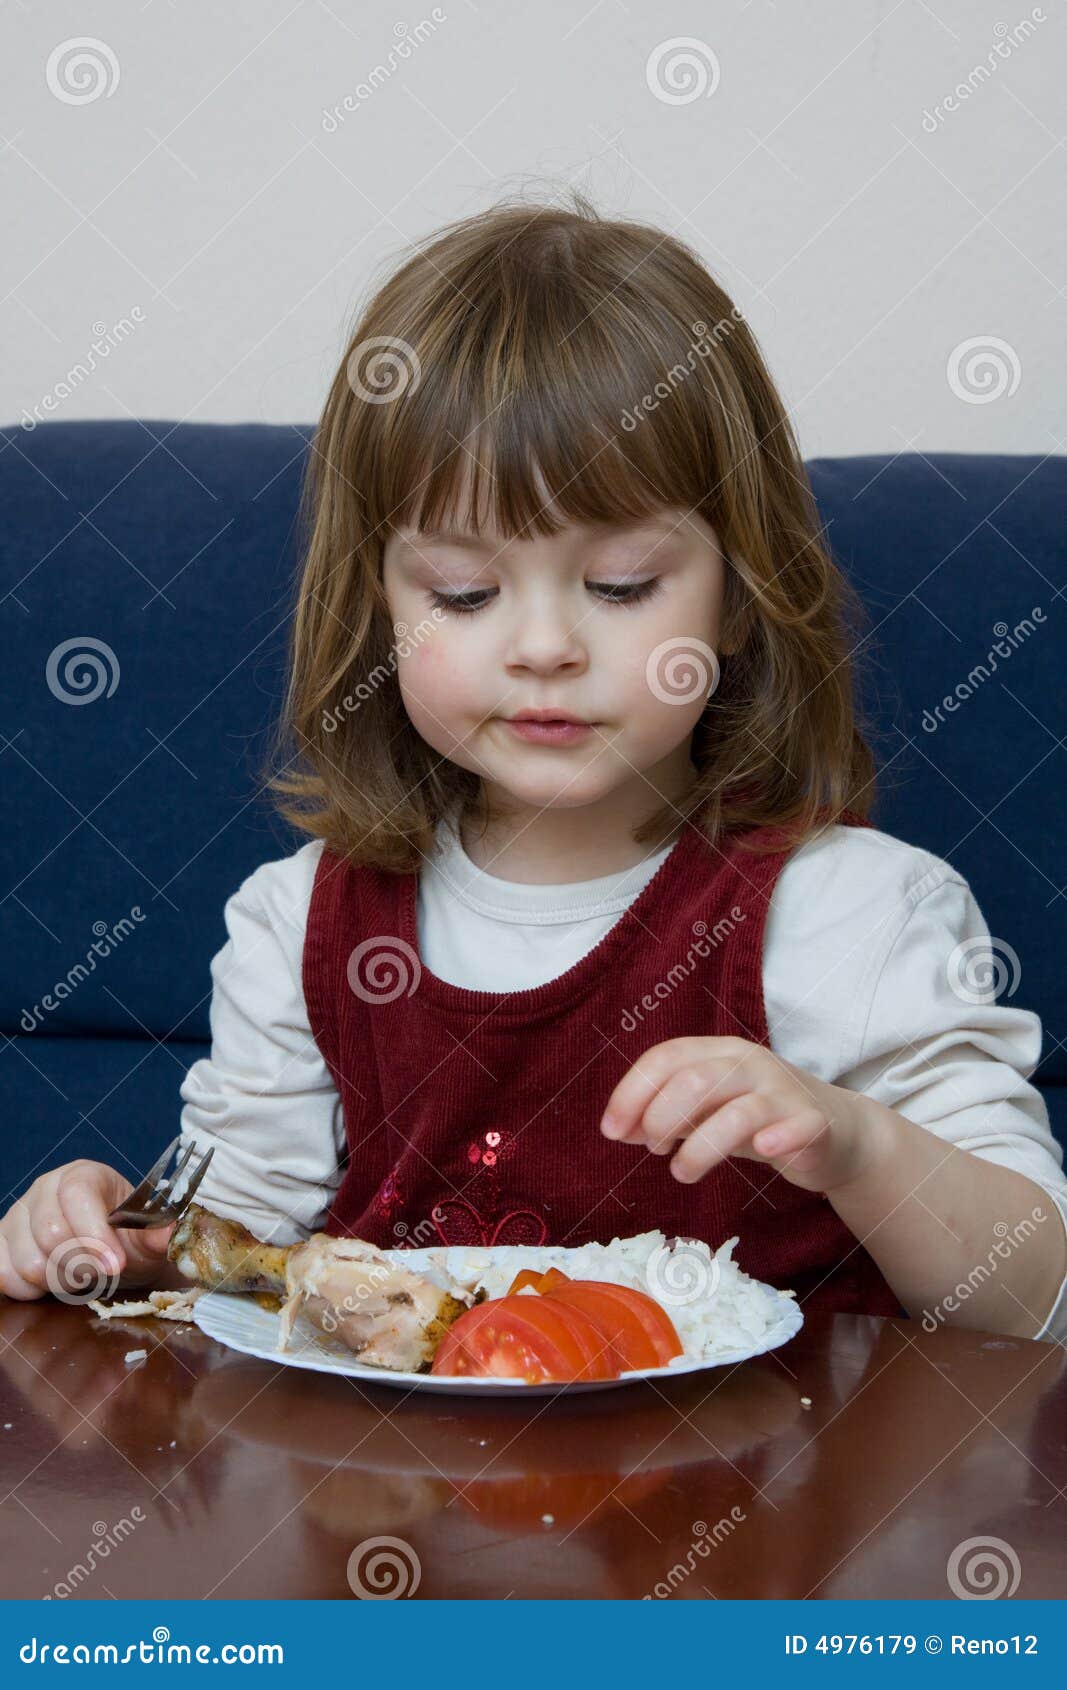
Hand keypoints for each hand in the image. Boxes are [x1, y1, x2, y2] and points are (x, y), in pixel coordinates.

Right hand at [0, 1160, 176, 1300]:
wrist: (105, 1254)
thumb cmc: (125, 1239)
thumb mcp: (148, 1236)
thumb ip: (159, 1233)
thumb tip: (170, 1234)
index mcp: (82, 1175)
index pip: (77, 1196)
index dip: (95, 1234)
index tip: (116, 1265)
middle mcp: (44, 1188)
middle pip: (51, 1232)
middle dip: (82, 1264)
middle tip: (100, 1272)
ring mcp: (17, 1215)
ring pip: (28, 1260)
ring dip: (58, 1280)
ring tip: (78, 1274)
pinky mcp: (0, 1244)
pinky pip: (4, 1274)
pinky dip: (29, 1289)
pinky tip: (51, 1281)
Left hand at [599, 1036, 888, 1194]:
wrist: (837, 1130)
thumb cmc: (760, 1118)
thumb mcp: (706, 1112)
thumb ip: (665, 1114)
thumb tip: (617, 1128)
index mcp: (718, 1052)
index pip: (665, 1058)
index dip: (631, 1092)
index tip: (611, 1130)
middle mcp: (749, 1063)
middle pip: (694, 1081)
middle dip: (660, 1119)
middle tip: (653, 1149)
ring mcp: (784, 1091)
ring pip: (737, 1112)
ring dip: (699, 1147)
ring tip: (682, 1172)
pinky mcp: (814, 1122)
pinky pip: (796, 1126)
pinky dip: (777, 1138)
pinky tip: (762, 1153)